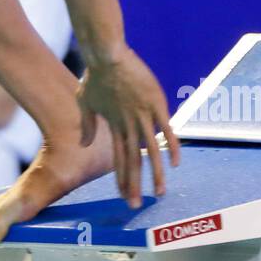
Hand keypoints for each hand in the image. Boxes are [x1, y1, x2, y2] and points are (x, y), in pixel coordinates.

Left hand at [77, 48, 180, 207]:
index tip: (124, 195)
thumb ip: (87, 124)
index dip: (122, 179)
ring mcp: (142, 115)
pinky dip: (172, 146)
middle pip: (133, 161)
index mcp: (113, 126)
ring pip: (151, 152)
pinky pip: (167, 130)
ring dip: (156, 174)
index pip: (119, 159)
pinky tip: (176, 163)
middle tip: (135, 205)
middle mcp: (128, 125)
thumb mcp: (84, 100)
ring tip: (159, 192)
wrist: (106, 55)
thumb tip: (84, 143)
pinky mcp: (155, 104)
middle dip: (134, 185)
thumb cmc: (94, 74)